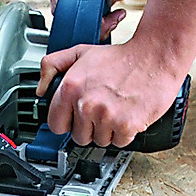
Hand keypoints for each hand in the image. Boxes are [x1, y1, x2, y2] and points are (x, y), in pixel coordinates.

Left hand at [35, 39, 185, 148]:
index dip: (67, 122)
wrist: (154, 57)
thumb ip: (53, 65)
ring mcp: (106, 116)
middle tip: (102, 109)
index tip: (75, 118)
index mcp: (71, 87)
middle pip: (79, 137)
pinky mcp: (127, 126)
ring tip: (116, 109)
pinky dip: (125, 133)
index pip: (56, 125)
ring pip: (100, 141)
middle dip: (90, 127)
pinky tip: (127, 114)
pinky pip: (119, 143)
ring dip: (108, 130)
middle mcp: (86, 104)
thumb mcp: (81, 52)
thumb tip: (40, 89)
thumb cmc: (121, 57)